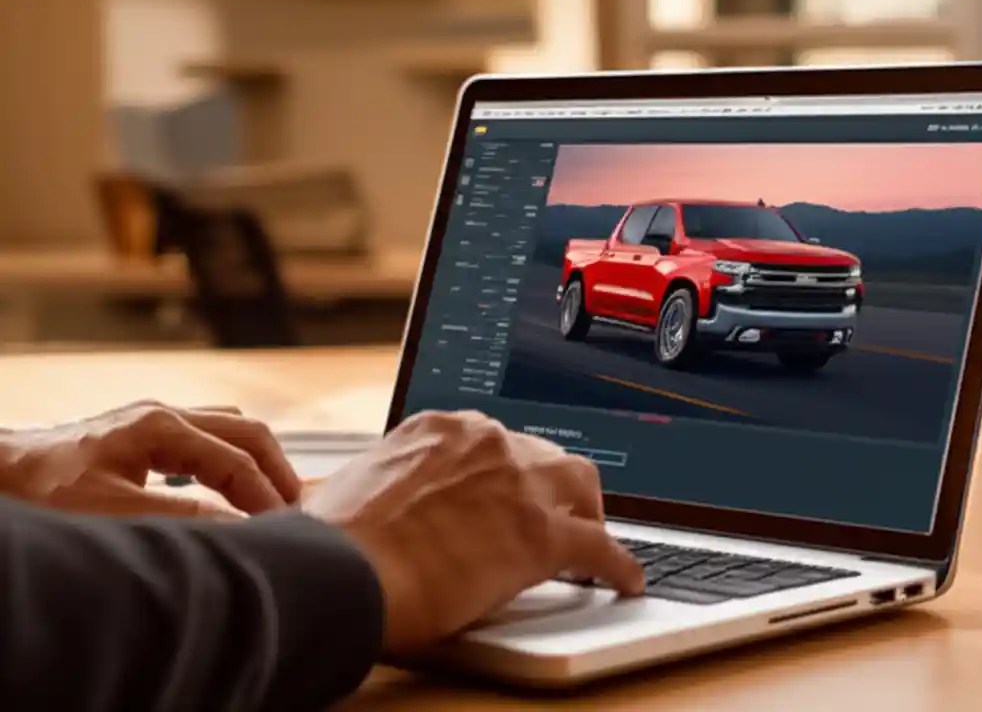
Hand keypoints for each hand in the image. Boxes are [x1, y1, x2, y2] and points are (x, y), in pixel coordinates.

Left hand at [0, 400, 301, 517]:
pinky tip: (229, 486)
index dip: (266, 494)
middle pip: (247, 431)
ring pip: (230, 427)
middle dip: (276, 469)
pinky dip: (232, 458)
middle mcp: (164, 414)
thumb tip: (242, 526)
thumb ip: (183, 517)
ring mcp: (153, 419)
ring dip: (257, 460)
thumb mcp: (115, 511)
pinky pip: (208, 435)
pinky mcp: (143, 433)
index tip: (287, 528)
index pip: (236, 459)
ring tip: (273, 497)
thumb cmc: (42, 492)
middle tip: (297, 508)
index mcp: (161, 426)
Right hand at [303, 410, 643, 657]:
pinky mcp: (540, 536)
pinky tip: (625, 580)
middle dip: (547, 485)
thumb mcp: (347, 490)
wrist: (340, 571)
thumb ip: (376, 487)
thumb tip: (360, 506)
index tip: (502, 489)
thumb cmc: (330, 543)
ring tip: (589, 536)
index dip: (503, 471)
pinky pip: (600, 548)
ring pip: (579, 485)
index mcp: (436, 429)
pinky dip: (618, 565)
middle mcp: (484, 442)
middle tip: (546, 513)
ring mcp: (518, 484)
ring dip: (586, 510)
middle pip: (540, 455)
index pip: (490, 441)